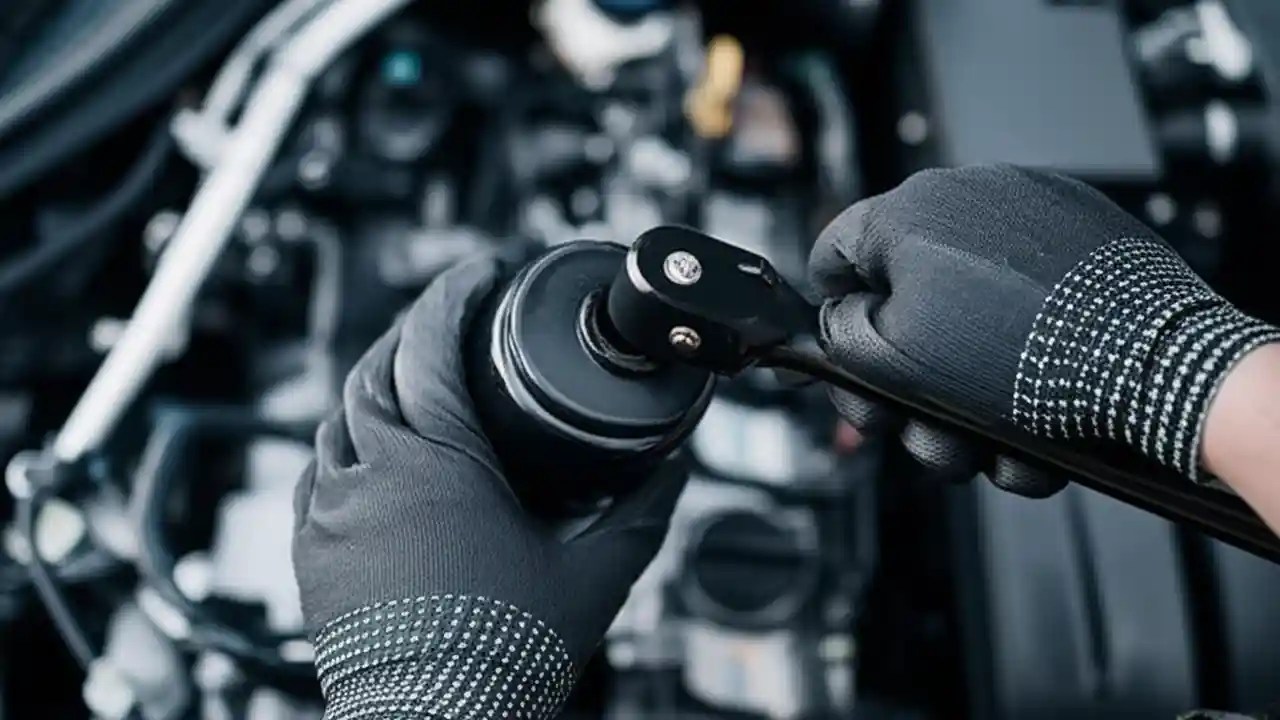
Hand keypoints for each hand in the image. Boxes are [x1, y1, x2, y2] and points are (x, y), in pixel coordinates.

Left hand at [292, 258, 684, 718]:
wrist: (437, 717)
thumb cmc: (509, 647)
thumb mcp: (595, 571)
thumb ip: (642, 510)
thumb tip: (678, 468)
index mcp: (437, 457)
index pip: (430, 341)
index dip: (454, 290)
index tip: (482, 270)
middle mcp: (372, 471)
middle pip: (375, 366)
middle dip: (413, 331)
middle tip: (452, 322)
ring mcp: (332, 512)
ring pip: (338, 418)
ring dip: (376, 386)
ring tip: (414, 383)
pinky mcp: (312, 552)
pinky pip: (316, 475)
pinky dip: (344, 448)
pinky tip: (370, 456)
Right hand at [809, 165, 1279, 485]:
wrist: (1159, 368)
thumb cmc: (1028, 360)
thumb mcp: (893, 362)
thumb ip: (844, 335)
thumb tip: (844, 321)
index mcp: (911, 212)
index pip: (836, 254)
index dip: (833, 316)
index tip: (846, 358)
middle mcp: (970, 198)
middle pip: (906, 301)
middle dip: (908, 381)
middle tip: (918, 426)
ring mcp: (1034, 217)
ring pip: (971, 320)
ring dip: (970, 396)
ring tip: (991, 445)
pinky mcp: (1087, 241)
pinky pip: (1030, 306)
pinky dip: (1026, 361)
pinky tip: (1036, 420)